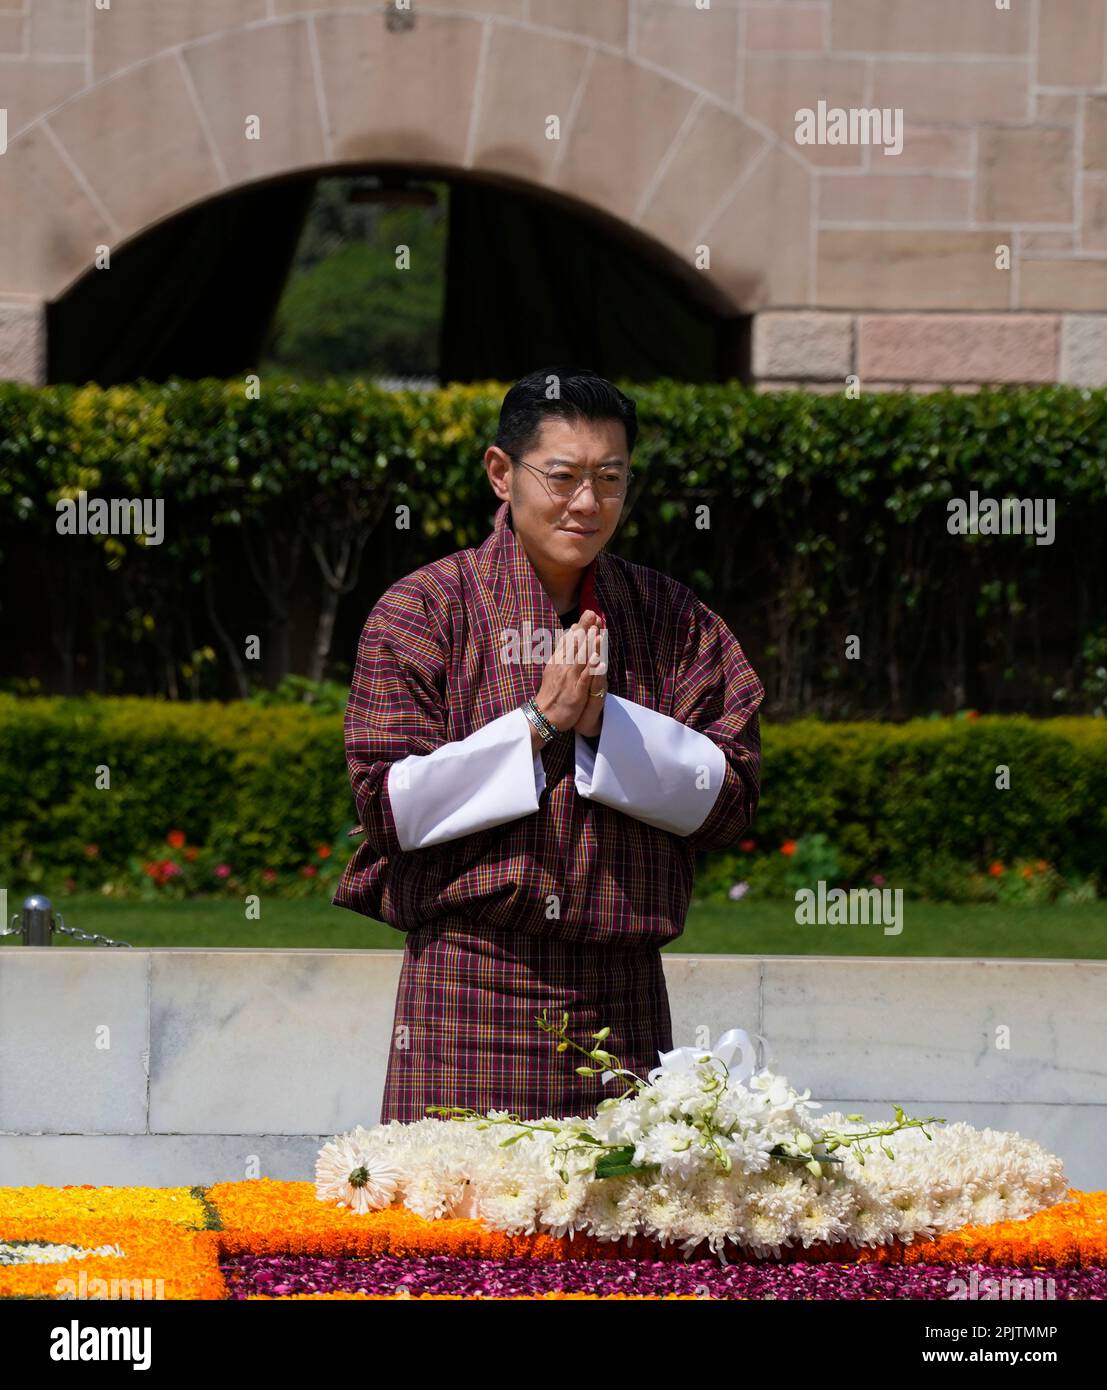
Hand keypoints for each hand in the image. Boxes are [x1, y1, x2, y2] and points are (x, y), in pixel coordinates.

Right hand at [532, 611, 601, 732]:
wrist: (544, 716)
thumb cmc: (552, 693)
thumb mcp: (555, 668)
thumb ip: (563, 651)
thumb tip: (570, 633)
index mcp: (558, 661)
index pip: (570, 640)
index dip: (581, 626)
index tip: (590, 612)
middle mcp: (563, 666)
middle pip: (575, 645)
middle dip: (585, 629)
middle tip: (593, 613)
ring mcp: (569, 678)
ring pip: (580, 658)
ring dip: (588, 644)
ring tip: (596, 630)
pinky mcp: (575, 691)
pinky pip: (584, 678)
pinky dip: (590, 667)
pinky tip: (597, 659)